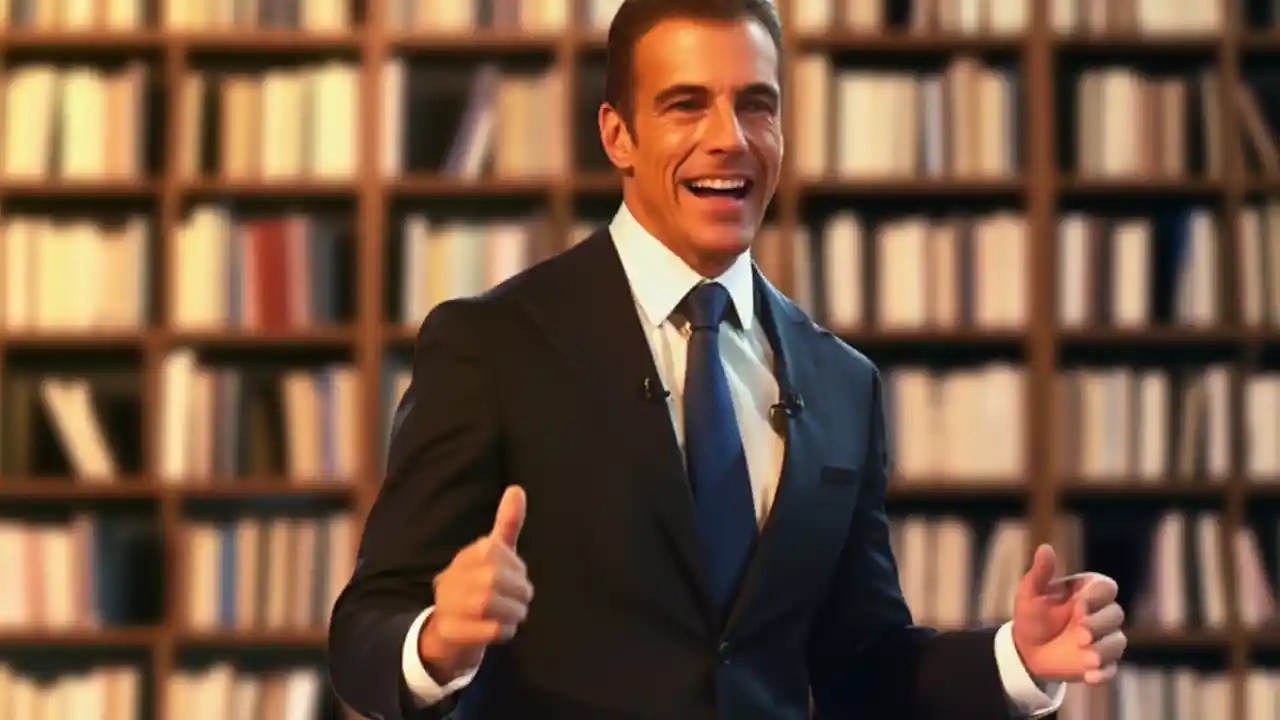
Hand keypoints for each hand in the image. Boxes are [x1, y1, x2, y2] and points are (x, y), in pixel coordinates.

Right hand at [418, 485, 533, 682]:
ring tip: (517, 614)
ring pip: (486, 603)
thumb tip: (517, 489)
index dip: (516, 566)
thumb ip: (507, 523)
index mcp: (466, 555)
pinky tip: (504, 629)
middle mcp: (451, 576)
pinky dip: (502, 630)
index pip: (495, 551)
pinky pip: (484, 630)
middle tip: (524, 598)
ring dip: (512, 611)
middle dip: (517, 590)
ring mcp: (446, 604)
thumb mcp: (495, 554)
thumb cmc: (479, 586)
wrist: (450, 631)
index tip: (519, 574)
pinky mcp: (450, 631)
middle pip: (492, 578)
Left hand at [1011, 544, 1126, 685]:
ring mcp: (1103, 640)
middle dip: (1101, 623)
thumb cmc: (1031, 616)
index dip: (1098, 595)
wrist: (1026, 650)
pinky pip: (1111, 669)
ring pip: (1117, 642)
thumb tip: (1045, 548)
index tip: (1080, 604)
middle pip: (1116, 615)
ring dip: (1104, 649)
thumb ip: (1040, 573)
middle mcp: (1100, 614)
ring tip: (1086, 657)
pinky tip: (1089, 677)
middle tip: (1081, 632)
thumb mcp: (1030, 593)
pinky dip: (1103, 674)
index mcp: (1087, 593)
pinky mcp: (1101, 663)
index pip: (1107, 587)